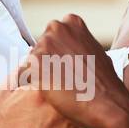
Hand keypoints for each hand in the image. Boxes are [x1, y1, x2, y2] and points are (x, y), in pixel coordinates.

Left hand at [23, 13, 128, 127]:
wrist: (106, 104)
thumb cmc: (104, 84)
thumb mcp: (96, 53)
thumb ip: (79, 46)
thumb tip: (70, 51)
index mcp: (72, 23)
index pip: (52, 37)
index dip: (56, 55)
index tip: (64, 68)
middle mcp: (57, 28)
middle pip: (39, 47)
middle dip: (45, 63)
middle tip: (60, 80)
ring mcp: (45, 44)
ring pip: (30, 62)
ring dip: (38, 75)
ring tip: (57, 89)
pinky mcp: (35, 63)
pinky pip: (22, 75)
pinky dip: (28, 86)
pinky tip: (46, 94)